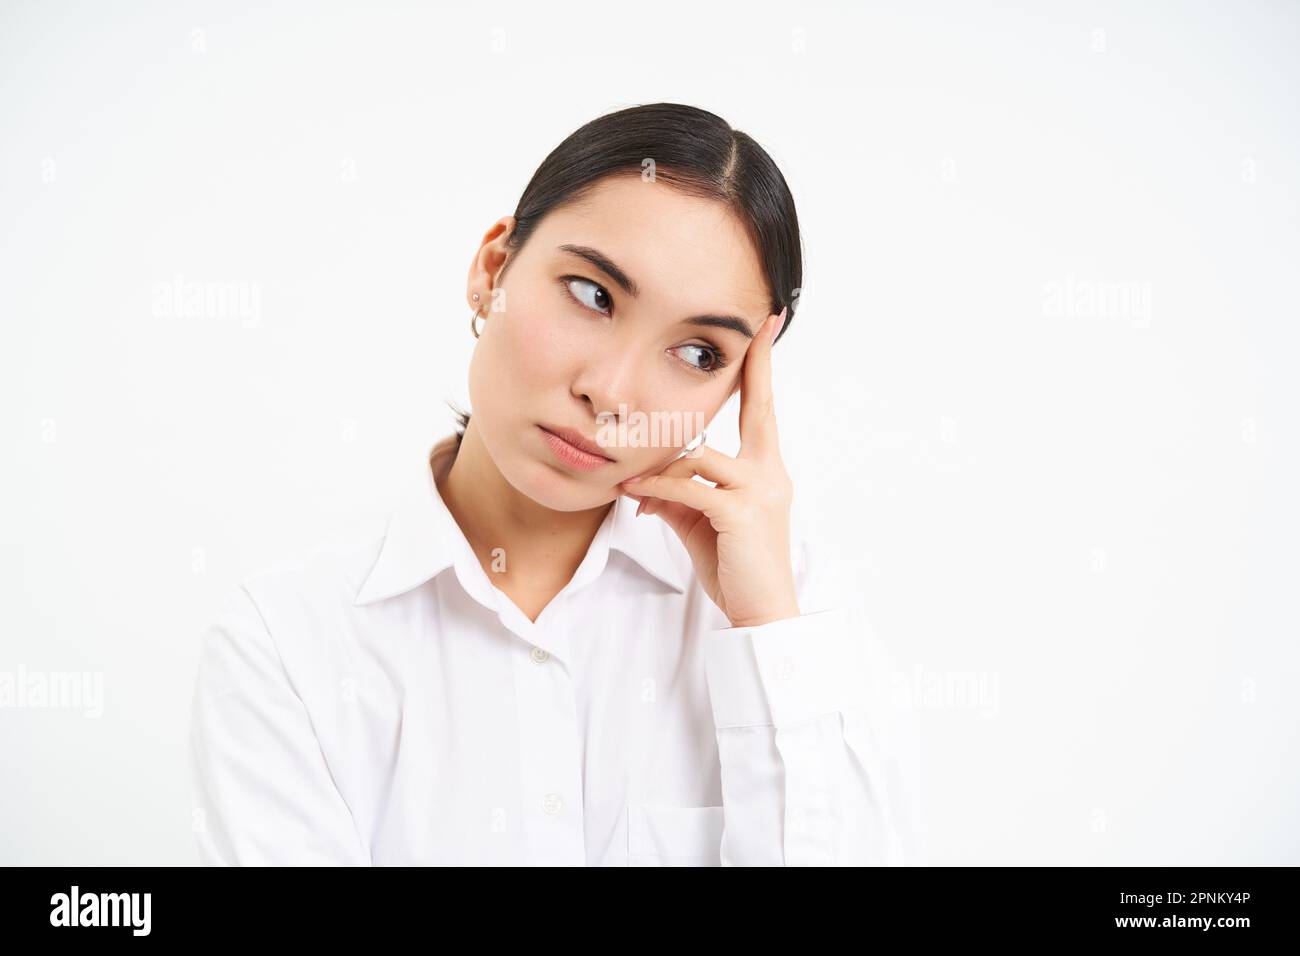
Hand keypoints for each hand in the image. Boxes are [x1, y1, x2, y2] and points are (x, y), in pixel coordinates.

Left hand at [619, 306, 798, 627]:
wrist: (761, 612)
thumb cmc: (734, 568)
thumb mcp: (698, 524)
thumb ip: (676, 495)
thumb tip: (642, 484)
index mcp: (766, 471)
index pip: (762, 410)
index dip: (761, 370)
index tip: (764, 330)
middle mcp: (770, 473)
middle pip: (758, 409)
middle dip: (756, 366)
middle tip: (758, 326)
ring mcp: (759, 490)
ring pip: (699, 456)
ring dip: (662, 469)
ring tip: (633, 486)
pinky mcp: (740, 512)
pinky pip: (689, 487)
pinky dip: (657, 489)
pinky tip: (635, 496)